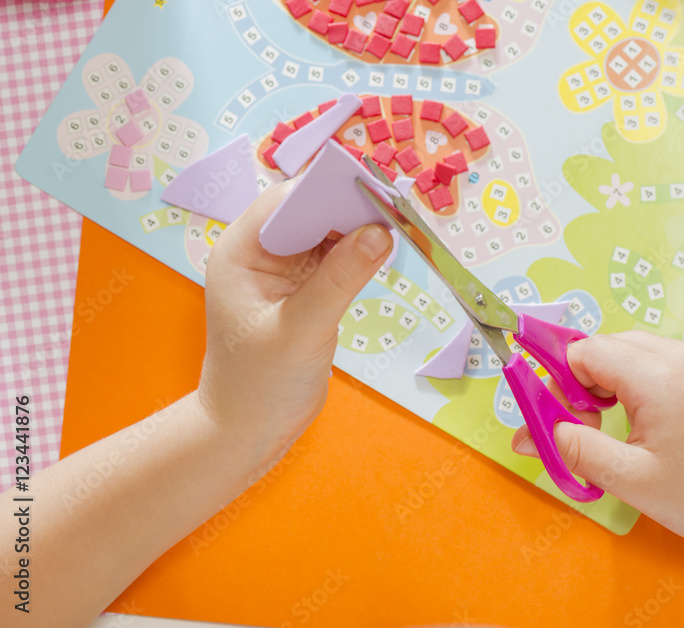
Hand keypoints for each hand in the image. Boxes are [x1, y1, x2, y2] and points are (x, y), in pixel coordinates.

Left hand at [196, 180, 391, 464]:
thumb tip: (381, 233)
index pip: (286, 202)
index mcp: (240, 252)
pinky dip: (359, 253)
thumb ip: (340, 279)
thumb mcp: (301, 330)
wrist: (249, 429)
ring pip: (326, 232)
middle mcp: (259, 253)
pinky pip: (336, 257)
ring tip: (396, 226)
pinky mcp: (305, 289)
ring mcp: (283, 271)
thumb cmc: (258, 385)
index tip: (372, 188)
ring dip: (358, 229)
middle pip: (309, 211)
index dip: (327, 190)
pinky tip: (382, 253)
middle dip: (349, 208)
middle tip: (394, 209)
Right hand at [511, 331, 683, 559]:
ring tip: (622, 428)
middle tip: (591, 427)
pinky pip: (663, 359)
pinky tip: (650, 421)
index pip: (587, 351)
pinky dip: (642, 381)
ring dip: (614, 380)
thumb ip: (575, 448)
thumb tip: (529, 434)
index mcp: (662, 378)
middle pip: (609, 345)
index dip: (563, 382)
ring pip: (635, 350)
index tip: (566, 420)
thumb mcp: (631, 481)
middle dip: (586, 381)